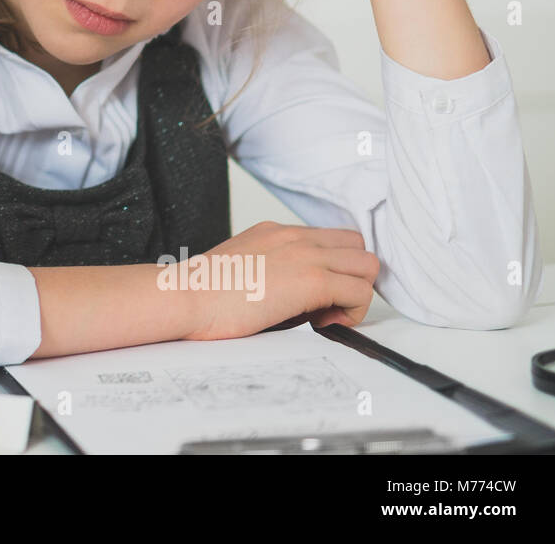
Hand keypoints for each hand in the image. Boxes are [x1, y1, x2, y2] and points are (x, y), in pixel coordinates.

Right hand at [182, 220, 379, 340]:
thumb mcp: (241, 266)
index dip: (335, 268)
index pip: (332, 239)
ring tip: (325, 314)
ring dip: (356, 293)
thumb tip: (292, 296)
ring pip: (368, 266)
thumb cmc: (203, 292)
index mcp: (275, 232)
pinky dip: (351, 312)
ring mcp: (305, 255)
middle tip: (326, 305)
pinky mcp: (312, 280)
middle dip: (352, 278)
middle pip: (358, 247)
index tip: (315, 294)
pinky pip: (360, 292)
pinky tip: (320, 323)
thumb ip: (271, 268)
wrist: (186, 296)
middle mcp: (294, 236)